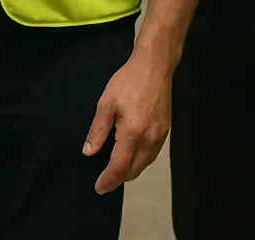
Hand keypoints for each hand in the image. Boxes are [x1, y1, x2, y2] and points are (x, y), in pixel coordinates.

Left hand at [83, 52, 171, 194]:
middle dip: (120, 178)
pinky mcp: (166, 130)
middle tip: (106, 180)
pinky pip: (153, 153)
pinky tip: (133, 155)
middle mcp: (149, 138)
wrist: (155, 66)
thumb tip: (89, 152)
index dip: (109, 180)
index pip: (119, 166)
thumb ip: (98, 130)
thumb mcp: (106, 103)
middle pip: (134, 169)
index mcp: (132, 133)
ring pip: (145, 163)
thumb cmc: (128, 81)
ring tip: (117, 171)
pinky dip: (141, 160)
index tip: (99, 188)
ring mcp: (160, 135)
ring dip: (131, 170)